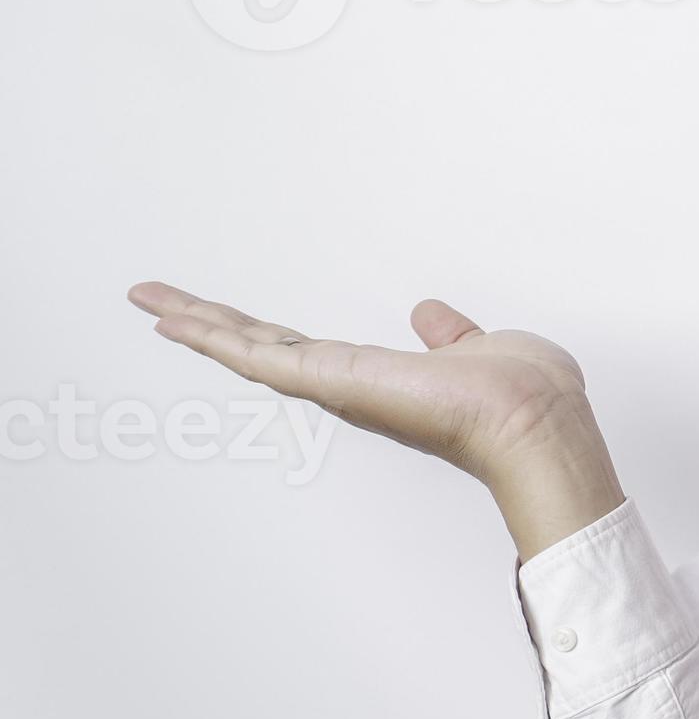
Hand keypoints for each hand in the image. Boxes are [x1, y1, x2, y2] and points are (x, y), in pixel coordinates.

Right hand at [124, 282, 624, 558]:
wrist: (531, 419)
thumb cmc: (520, 395)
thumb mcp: (478, 348)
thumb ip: (447, 336)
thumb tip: (432, 316)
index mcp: (377, 376)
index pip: (303, 348)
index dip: (259, 331)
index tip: (220, 316)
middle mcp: (348, 383)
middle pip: (262, 346)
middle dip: (208, 323)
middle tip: (154, 300)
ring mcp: (335, 384)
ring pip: (250, 347)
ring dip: (197, 321)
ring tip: (148, 299)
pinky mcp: (331, 380)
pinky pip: (259, 354)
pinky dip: (213, 336)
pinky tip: (172, 319)